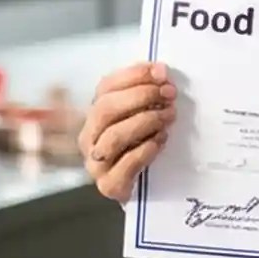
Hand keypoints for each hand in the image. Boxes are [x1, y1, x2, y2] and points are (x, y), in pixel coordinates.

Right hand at [78, 62, 177, 202]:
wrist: (149, 188)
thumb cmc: (146, 143)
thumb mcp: (145, 112)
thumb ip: (150, 89)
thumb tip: (160, 70)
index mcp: (96, 113)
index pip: (106, 86)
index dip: (133, 75)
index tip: (161, 72)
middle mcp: (90, 137)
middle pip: (105, 110)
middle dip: (140, 97)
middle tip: (168, 94)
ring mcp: (96, 163)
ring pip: (113, 137)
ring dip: (145, 121)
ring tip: (168, 116)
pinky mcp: (110, 185)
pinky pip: (124, 166)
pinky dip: (144, 150)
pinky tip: (161, 140)